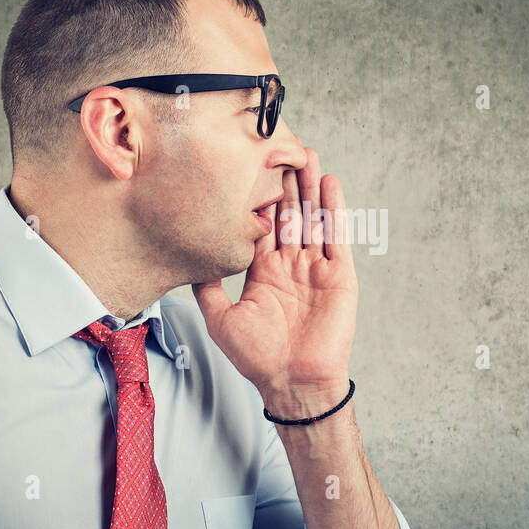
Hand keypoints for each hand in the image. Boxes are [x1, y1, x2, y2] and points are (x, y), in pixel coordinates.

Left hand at [192, 148, 357, 416]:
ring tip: (307, 153)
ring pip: (313, 217)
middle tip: (281, 147)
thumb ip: (206, 287)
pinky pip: (336, 236)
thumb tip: (190, 258)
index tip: (250, 166)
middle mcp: (290, 264)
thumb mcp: (220, 320)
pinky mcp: (338, 274)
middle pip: (289, 212)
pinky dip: (334, 209)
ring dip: (310, 186)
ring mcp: (315, 267)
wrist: (293, 381)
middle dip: (285, 181)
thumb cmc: (258, 358)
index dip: (257, 196)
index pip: (261, 224)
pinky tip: (329, 183)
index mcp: (263, 271)